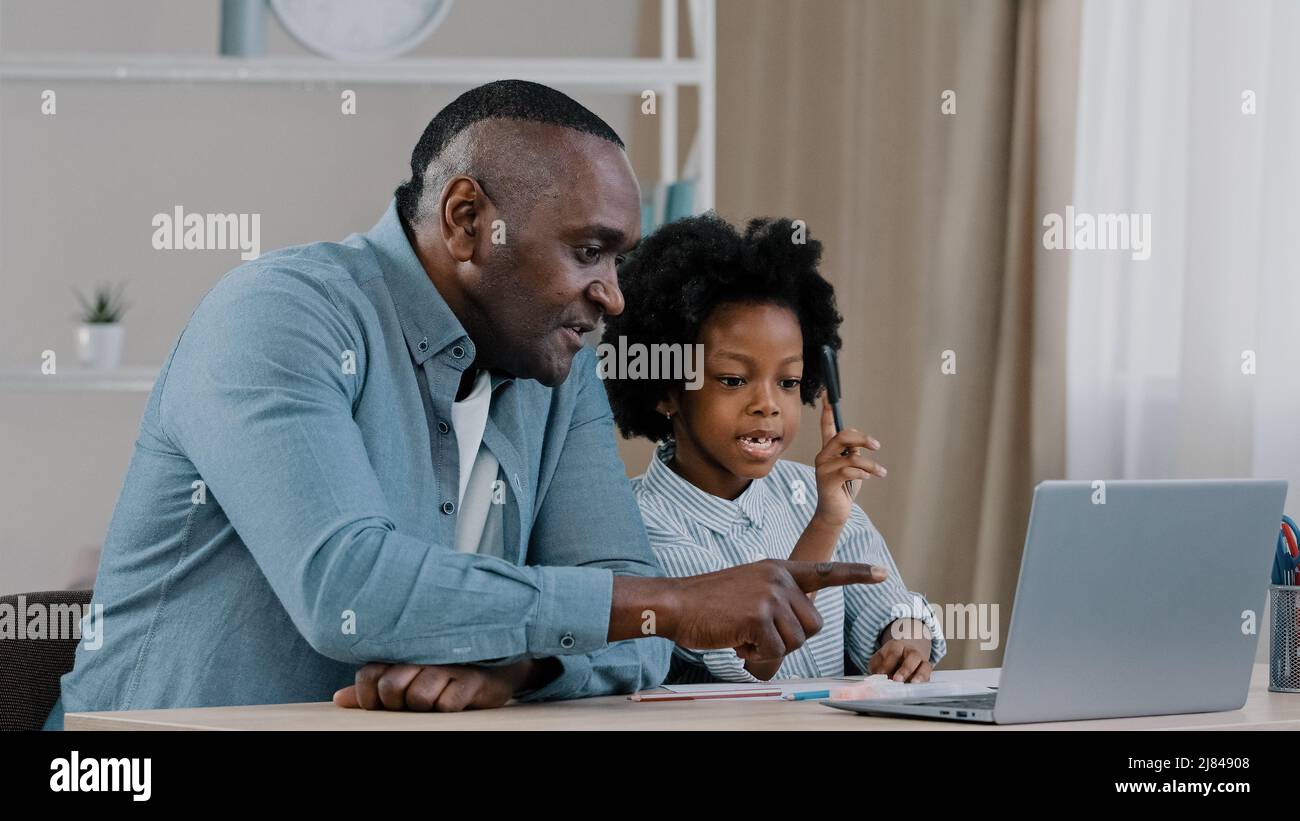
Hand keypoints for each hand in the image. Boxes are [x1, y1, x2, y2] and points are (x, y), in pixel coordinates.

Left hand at [332, 658, 546, 711]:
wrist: (498, 666)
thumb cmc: (447, 672)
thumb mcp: (410, 677)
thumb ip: (375, 686)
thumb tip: (339, 699)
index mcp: (405, 649)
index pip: (369, 674)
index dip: (368, 696)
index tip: (381, 703)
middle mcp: (424, 653)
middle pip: (391, 687)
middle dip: (397, 703)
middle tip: (412, 702)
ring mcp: (448, 666)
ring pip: (418, 697)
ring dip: (425, 706)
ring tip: (437, 698)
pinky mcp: (472, 680)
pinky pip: (446, 704)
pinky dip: (447, 708)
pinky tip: (455, 698)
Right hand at [664, 559, 888, 661]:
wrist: (675, 603)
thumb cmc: (708, 605)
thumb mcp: (749, 592)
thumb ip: (776, 604)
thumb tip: (795, 635)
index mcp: (778, 570)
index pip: (825, 571)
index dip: (856, 574)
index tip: (882, 574)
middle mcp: (779, 579)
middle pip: (813, 625)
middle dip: (789, 640)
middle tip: (756, 638)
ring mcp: (770, 596)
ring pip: (796, 642)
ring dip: (770, 651)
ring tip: (743, 639)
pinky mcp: (759, 616)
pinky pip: (774, 653)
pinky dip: (757, 659)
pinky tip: (738, 645)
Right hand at [812, 395, 884, 526]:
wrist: (834, 513)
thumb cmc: (845, 489)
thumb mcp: (852, 467)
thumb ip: (853, 452)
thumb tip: (859, 442)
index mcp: (829, 450)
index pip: (827, 426)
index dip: (827, 410)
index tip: (827, 394)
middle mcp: (823, 456)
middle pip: (843, 436)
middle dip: (863, 439)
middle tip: (876, 446)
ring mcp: (823, 468)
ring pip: (852, 456)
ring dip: (871, 465)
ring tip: (881, 473)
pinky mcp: (827, 480)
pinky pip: (850, 470)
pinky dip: (864, 474)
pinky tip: (869, 479)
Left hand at [868, 618, 933, 682]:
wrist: (908, 649)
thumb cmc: (891, 656)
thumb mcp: (880, 656)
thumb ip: (876, 666)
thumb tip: (877, 676)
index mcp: (898, 645)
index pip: (894, 652)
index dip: (887, 663)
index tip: (881, 674)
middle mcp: (912, 652)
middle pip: (913, 657)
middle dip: (905, 669)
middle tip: (897, 679)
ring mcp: (922, 661)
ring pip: (925, 666)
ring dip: (920, 676)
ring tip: (913, 684)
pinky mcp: (927, 672)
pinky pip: (929, 676)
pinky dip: (924, 682)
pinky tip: (918, 689)